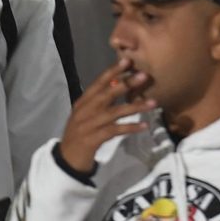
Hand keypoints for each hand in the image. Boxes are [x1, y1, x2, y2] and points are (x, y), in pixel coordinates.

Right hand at [58, 60, 154, 174]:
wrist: (66, 160)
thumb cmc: (80, 134)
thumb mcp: (86, 115)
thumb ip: (99, 101)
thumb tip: (119, 84)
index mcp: (82, 103)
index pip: (98, 83)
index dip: (112, 71)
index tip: (127, 60)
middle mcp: (84, 111)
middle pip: (106, 94)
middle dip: (126, 84)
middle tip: (143, 75)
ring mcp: (88, 125)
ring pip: (114, 112)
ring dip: (134, 106)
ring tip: (153, 103)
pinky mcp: (93, 140)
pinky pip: (115, 131)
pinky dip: (130, 127)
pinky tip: (144, 126)